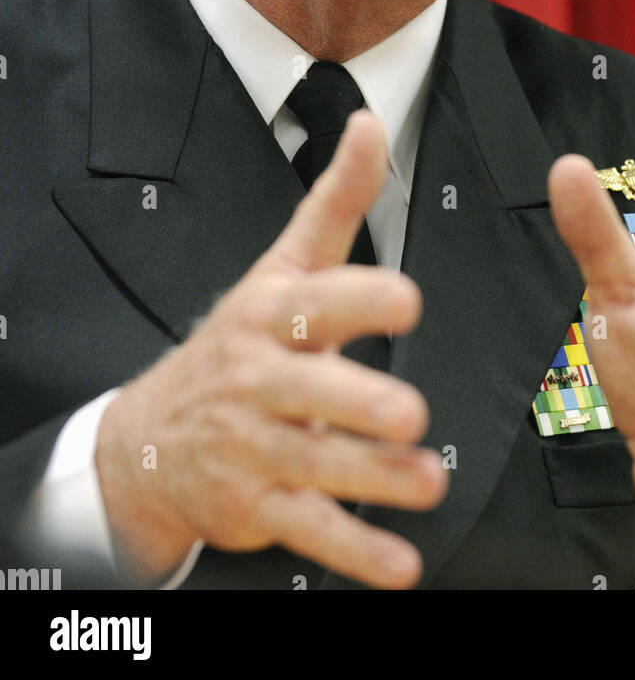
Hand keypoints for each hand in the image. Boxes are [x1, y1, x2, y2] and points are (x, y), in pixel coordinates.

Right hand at [96, 110, 445, 588]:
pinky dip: (356, 550)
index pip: (317, 304)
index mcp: (273, 314)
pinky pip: (311, 527)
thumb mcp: (285, 264)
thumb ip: (337, 201)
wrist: (155, 434)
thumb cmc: (243, 340)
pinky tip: (398, 563)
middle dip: (358, 406)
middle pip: (312, 392)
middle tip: (409, 415)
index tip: (405, 301)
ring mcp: (257, 446)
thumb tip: (367, 123)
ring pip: (317, 464)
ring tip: (427, 486)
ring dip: (374, 481)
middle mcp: (263, 380)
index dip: (360, 301)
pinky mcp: (259, 503)